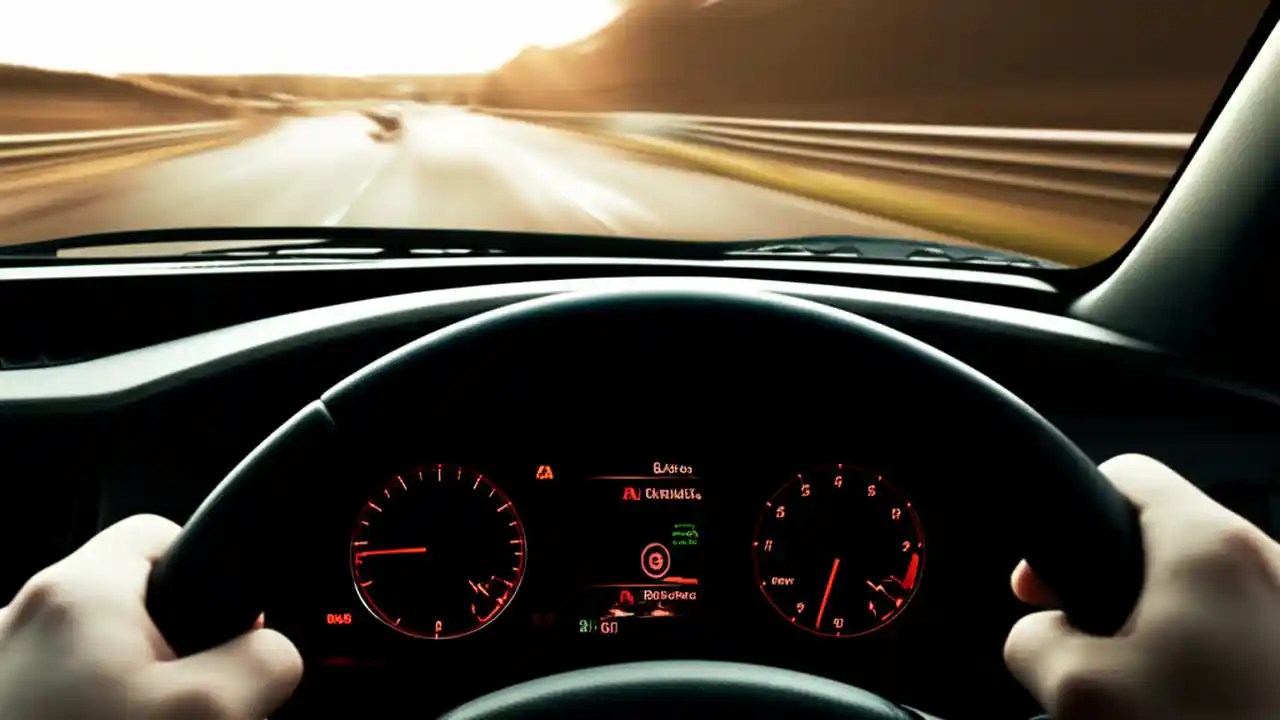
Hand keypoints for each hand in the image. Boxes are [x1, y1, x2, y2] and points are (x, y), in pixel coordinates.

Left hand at [0, 515, 301, 719]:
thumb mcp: (212, 717)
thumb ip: (266, 662)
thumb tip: (273, 654)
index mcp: (80, 594)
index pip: (162, 534)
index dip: (209, 577)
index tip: (223, 640)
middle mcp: (20, 618)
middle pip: (125, 608)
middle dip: (165, 658)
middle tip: (180, 715)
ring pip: (86, 662)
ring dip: (119, 698)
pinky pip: (51, 699)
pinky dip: (78, 719)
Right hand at [1004, 454, 1279, 719]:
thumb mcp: (1075, 693)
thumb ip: (1034, 641)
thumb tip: (1042, 639)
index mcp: (1210, 547)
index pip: (1125, 475)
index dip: (1070, 517)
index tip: (1045, 582)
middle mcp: (1272, 562)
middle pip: (1167, 541)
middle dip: (1117, 592)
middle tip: (1088, 652)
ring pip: (1208, 595)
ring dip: (1167, 632)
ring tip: (1146, 698)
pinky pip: (1246, 636)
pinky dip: (1212, 662)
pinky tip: (1191, 709)